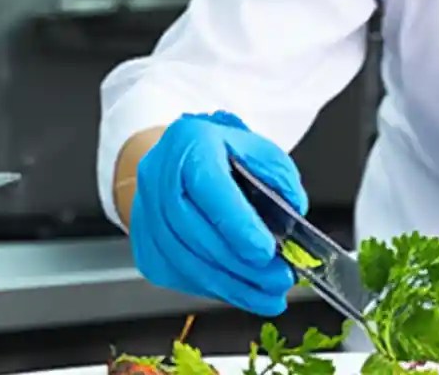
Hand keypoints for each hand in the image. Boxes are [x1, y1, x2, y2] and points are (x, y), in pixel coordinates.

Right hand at [129, 110, 306, 315]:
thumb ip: (278, 177)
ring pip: (183, 260)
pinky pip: (177, 274)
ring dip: (229, 284)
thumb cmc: (221, 152)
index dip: (236, 224)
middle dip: (240, 263)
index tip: (265, 252)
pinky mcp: (145, 243)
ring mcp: (145, 212)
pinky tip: (240, 291)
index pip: (208, 186)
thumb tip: (293, 215)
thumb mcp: (258, 149)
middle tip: (277, 279)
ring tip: (267, 294)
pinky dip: (212, 288)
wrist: (181, 156)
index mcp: (190, 143)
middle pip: (193, 230)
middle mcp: (159, 176)